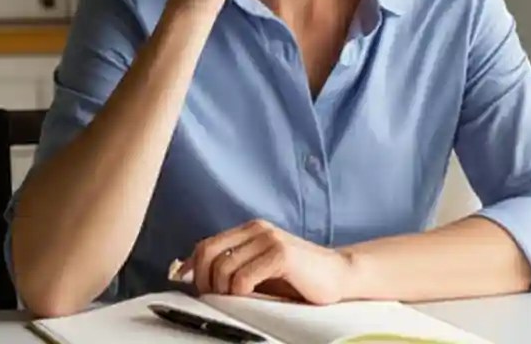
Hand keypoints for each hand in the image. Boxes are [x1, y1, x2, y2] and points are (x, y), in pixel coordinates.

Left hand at [178, 219, 354, 304]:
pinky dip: (241, 293)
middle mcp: (257, 229)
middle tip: (219, 299)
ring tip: (241, 300)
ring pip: (224, 269)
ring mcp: (269, 239)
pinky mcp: (281, 254)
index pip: (205, 245)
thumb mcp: (259, 269)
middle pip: (208, 254)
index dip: (195, 271)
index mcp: (250, 230)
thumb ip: (232, 266)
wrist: (339, 276)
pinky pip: (243, 277)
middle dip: (206, 282)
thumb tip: (191, 274)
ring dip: (225, 292)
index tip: (199, 290)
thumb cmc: (299, 278)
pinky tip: (254, 297)